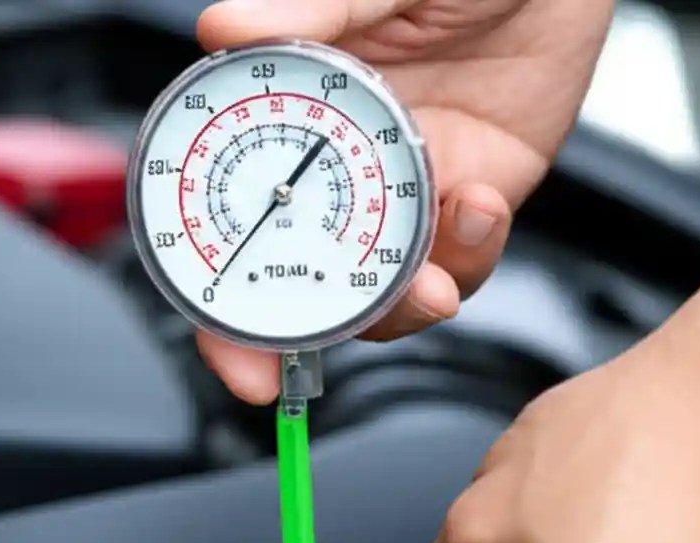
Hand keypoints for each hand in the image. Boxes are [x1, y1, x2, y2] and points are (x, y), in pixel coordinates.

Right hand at [194, 0, 614, 403]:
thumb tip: (221, 26)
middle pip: (306, 279)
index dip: (222, 301)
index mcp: (296, 126)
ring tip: (427, 281)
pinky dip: (472, 251)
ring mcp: (409, 190)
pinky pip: (468, 256)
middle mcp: (345, 170)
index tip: (231, 352)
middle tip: (315, 352)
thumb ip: (308, 12)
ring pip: (389, 287)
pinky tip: (478, 205)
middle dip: (306, 334)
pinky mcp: (476, 195)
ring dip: (402, 301)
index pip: (235, 223)